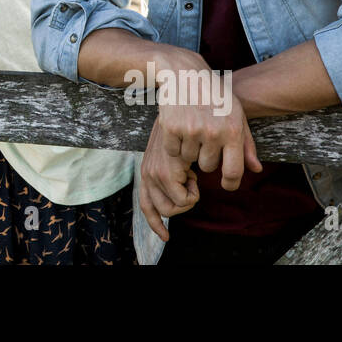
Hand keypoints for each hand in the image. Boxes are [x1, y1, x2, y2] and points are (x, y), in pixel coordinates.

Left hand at [138, 116, 200, 241]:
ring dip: (189, 198)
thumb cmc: (182, 132)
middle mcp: (148, 172)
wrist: (185, 103)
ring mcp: (156, 171)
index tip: (165, 238)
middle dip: (181, 204)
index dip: (154, 223)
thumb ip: (181, 173)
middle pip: (160, 209)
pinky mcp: (168, 169)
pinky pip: (183, 198)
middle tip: (191, 183)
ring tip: (193, 176)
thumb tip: (180, 191)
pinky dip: (192, 194)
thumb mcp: (178, 152)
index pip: (146, 204)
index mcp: (148, 169)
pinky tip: (195, 176)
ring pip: (174, 206)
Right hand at [156, 73, 261, 190]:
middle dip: (205, 157)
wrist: (186, 73)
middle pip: (208, 167)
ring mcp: (190, 130)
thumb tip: (256, 169)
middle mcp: (212, 132)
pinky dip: (174, 144)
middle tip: (204, 138)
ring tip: (191, 128)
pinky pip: (172, 151)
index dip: (230, 183)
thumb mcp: (236, 115)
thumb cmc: (216, 96)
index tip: (227, 184)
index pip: (233, 171)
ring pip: (189, 159)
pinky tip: (178, 127)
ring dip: (189, 149)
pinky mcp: (170, 127)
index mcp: (232, 131)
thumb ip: (247, 144)